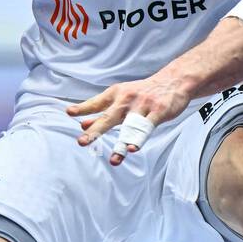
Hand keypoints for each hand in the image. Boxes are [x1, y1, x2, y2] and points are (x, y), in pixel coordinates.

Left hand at [66, 74, 191, 166]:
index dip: (83, 108)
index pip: (96, 103)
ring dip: (121, 145)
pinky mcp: (158, 112)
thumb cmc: (142, 92)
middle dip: (95, 131)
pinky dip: (140, 138)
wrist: (173, 81)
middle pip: (108, 117)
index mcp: (116, 94)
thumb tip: (82, 125)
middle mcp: (127, 100)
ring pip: (129, 128)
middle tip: (82, 141)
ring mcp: (142, 106)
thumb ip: (103, 111)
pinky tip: (132, 148)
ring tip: (113, 160)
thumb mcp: (121, 97)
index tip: (69, 112)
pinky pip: (147, 128)